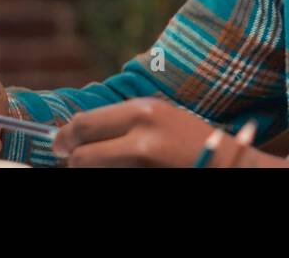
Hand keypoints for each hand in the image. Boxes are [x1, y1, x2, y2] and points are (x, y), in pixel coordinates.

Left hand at [53, 98, 288, 166]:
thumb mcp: (161, 118)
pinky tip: (120, 171)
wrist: (229, 163)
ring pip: (91, 171)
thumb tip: (78, 132)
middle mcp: (141, 136)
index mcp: (144, 111)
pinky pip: (111, 178)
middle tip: (72, 159)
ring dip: (91, 170)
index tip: (59, 143)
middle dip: (72, 158)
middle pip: (80, 153)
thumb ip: (125, 121)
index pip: (84, 123)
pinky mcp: (141, 178)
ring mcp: (142, 162)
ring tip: (104, 165)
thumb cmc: (195, 141)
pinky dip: (106, 176)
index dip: (65, 136)